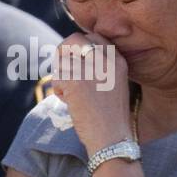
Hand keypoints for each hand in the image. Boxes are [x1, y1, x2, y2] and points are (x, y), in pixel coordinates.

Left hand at [49, 32, 131, 153]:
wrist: (113, 140)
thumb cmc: (111, 118)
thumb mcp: (113, 85)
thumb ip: (98, 66)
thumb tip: (70, 54)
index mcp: (119, 60)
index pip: (94, 36)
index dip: (79, 46)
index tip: (76, 61)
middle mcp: (107, 60)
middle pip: (74, 39)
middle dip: (63, 53)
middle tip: (64, 72)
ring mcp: (91, 69)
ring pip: (61, 59)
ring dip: (61, 76)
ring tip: (71, 95)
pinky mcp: (76, 80)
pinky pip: (57, 76)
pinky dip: (58, 90)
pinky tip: (69, 103)